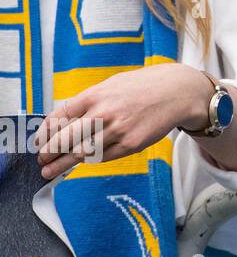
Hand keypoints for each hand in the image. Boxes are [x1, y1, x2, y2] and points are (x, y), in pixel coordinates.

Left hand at [34, 64, 213, 179]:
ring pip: (80, 153)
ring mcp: (117, 130)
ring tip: (51, 170)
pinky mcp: (131, 144)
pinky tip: (82, 162)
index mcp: (94, 95)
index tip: (39, 142)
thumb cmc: (143, 87)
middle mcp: (103, 113)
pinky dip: (90, 160)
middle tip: (42, 160)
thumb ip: (88, 102)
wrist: (177, 92)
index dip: (44, 133)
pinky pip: (102, 157)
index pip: (58, 118)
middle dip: (48, 153)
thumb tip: (63, 121)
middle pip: (64, 139)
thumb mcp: (111, 85)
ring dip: (62, 164)